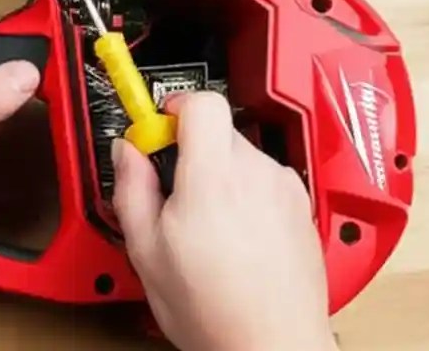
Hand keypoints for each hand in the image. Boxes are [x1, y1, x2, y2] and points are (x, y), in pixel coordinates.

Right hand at [113, 92, 336, 350]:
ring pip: (241, 157)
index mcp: (214, 176)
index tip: (157, 129)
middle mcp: (256, 173)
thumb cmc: (213, 308)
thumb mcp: (146, 250)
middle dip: (190, 150)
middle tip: (170, 191)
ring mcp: (284, 189)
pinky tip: (234, 238)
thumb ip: (132, 188)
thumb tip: (127, 151)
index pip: (201, 101)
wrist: (273, 344)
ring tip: (205, 226)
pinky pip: (264, 182)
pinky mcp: (301, 208)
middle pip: (218, 130)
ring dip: (219, 176)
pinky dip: (245, 197)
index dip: (174, 107)